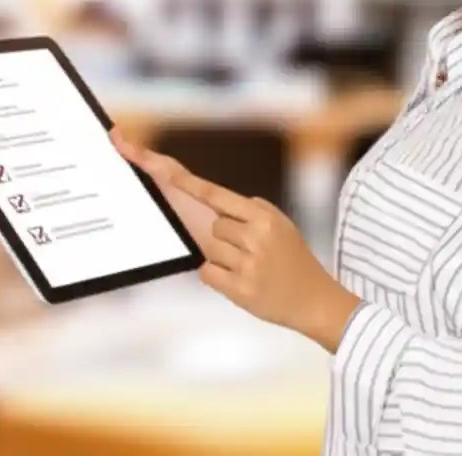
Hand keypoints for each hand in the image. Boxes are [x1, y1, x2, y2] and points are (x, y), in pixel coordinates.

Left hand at [109, 127, 361, 351]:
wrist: (315, 300)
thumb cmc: (292, 259)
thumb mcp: (278, 225)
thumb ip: (246, 213)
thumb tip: (208, 204)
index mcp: (263, 215)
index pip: (212, 193)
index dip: (178, 180)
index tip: (146, 161)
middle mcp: (254, 235)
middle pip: (209, 226)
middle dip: (223, 237)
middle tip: (250, 250)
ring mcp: (247, 263)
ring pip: (207, 249)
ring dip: (223, 257)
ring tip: (252, 266)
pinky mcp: (240, 289)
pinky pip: (207, 273)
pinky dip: (220, 277)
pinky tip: (245, 280)